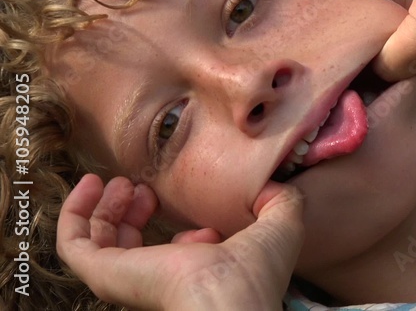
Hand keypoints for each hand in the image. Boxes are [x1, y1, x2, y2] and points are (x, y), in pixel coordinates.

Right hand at [57, 174, 303, 310]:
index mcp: (194, 278)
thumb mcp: (280, 227)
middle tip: (142, 187)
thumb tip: (273, 187)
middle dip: (133, 210)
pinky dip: (75, 212)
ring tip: (118, 182)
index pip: (176, 258)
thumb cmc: (254, 270)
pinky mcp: (102, 272)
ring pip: (98, 243)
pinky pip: (72, 243)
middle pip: (129, 247)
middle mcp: (157, 281)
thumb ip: (282, 203)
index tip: (207, 222)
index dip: (188, 231)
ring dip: (105, 207)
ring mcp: (125, 278)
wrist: (228, 294)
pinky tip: (91, 183)